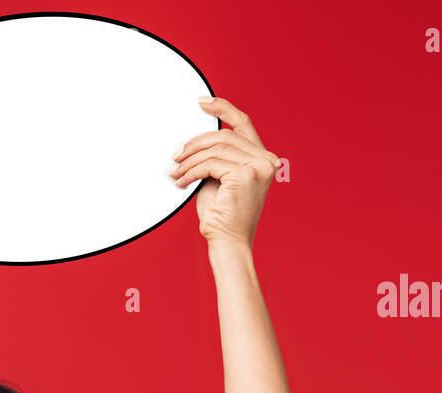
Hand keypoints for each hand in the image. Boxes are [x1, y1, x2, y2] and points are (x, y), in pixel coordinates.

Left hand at [169, 96, 277, 247]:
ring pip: (215, 149)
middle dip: (195, 143)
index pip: (242, 123)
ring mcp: (258, 167)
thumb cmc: (221, 215)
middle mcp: (266, 160)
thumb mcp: (218, 178)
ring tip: (175, 172)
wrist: (227, 241)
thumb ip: (216, 158)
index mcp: (262, 159)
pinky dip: (191, 171)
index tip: (202, 102)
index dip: (222, 109)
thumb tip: (194, 142)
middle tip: (175, 155)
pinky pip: (210, 164)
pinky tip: (181, 182)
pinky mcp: (245, 175)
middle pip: (224, 136)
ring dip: (189, 159)